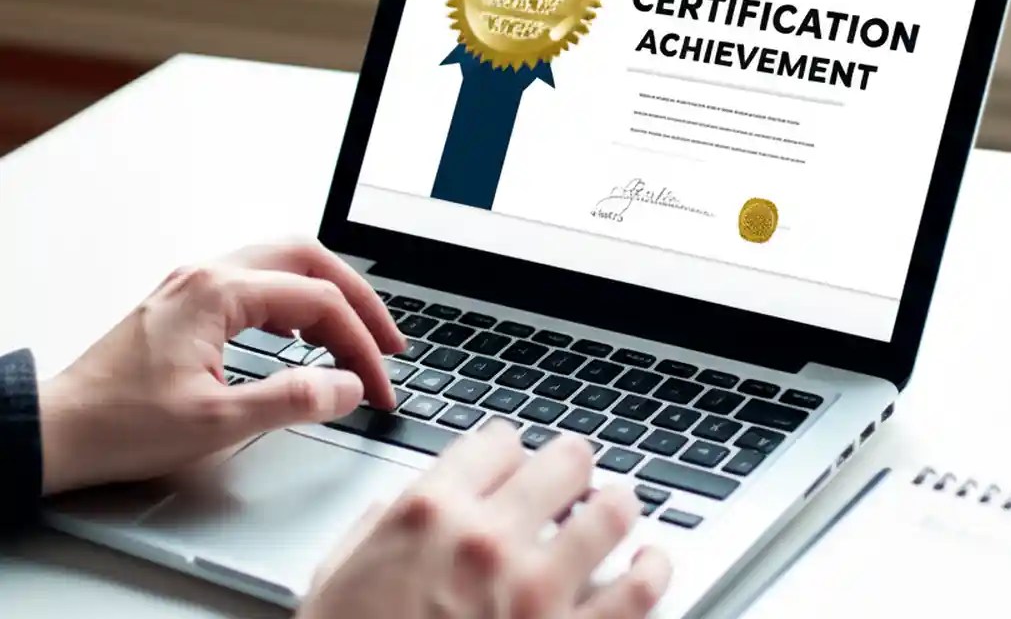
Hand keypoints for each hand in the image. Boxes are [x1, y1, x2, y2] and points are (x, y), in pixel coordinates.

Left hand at [39, 240, 404, 494]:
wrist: (55, 432)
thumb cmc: (119, 424)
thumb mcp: (218, 422)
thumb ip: (293, 399)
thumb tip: (347, 386)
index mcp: (219, 293)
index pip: (319, 303)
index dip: (361, 345)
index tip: (379, 386)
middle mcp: (208, 275)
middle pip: (309, 259)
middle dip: (358, 299)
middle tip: (388, 342)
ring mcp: (195, 285)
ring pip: (284, 264)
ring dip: (328, 296)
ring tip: (355, 337)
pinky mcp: (187, 303)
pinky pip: (258, 282)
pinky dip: (295, 302)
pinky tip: (302, 334)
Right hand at [299, 425, 671, 618]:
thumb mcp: (336, 578)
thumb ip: (379, 528)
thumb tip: (407, 506)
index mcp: (428, 513)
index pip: (499, 442)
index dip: (510, 455)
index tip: (515, 467)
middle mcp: (487, 539)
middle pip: (566, 460)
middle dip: (571, 470)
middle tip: (572, 485)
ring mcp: (535, 589)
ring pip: (612, 511)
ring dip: (615, 509)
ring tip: (615, 514)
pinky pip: (638, 590)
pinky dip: (652, 570)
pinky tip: (650, 563)